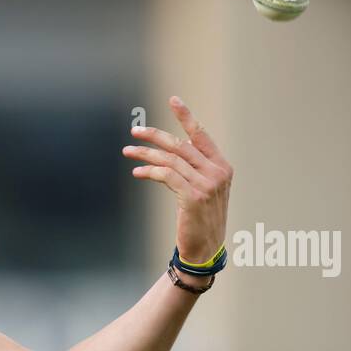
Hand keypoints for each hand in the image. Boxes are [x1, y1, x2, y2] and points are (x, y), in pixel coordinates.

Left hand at [122, 96, 233, 264]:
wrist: (205, 250)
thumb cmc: (200, 221)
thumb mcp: (203, 191)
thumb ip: (192, 171)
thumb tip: (168, 156)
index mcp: (222, 166)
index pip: (201, 135)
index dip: (186, 116)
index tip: (173, 100)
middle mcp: (217, 172)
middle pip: (181, 145)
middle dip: (155, 136)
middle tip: (134, 131)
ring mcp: (207, 183)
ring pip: (171, 160)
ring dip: (146, 155)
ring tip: (128, 152)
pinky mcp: (194, 196)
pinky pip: (167, 176)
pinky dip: (150, 172)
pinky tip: (137, 173)